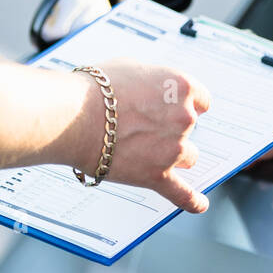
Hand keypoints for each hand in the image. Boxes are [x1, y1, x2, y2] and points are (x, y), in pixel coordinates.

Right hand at [87, 59, 211, 212]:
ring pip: (188, 156)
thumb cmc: (95, 90)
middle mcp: (184, 117)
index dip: (183, 104)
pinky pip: (183, 193)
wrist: (72, 117)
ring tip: (147, 150)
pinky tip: (200, 204)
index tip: (171, 108)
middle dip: (171, 127)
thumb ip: (152, 81)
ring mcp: (173, 148)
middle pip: (191, 128)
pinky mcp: (156, 174)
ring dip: (173, 154)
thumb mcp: (131, 68)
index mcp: (182, 87)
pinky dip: (192, 201)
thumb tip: (153, 89)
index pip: (201, 100)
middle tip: (144, 125)